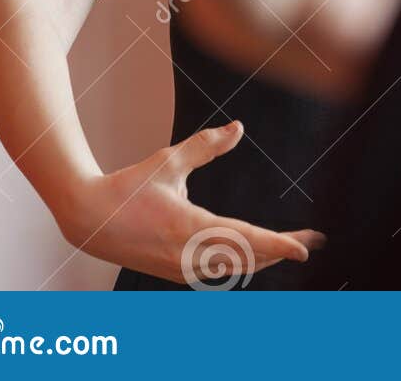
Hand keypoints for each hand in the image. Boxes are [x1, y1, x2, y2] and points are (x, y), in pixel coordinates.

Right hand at [59, 120, 325, 284]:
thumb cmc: (128, 187)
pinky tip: (254, 254)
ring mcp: (183, 269)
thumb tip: (238, 128)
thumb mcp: (168, 162)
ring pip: (235, 268)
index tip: (304, 247)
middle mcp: (190, 255)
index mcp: (190, 227)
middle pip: (248, 259)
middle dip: (281, 249)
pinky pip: (219, 271)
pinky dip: (241, 262)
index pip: (245, 239)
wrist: (89, 219)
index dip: (279, 243)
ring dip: (264, 258)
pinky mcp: (176, 272)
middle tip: (311, 239)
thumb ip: (206, 146)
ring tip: (291, 245)